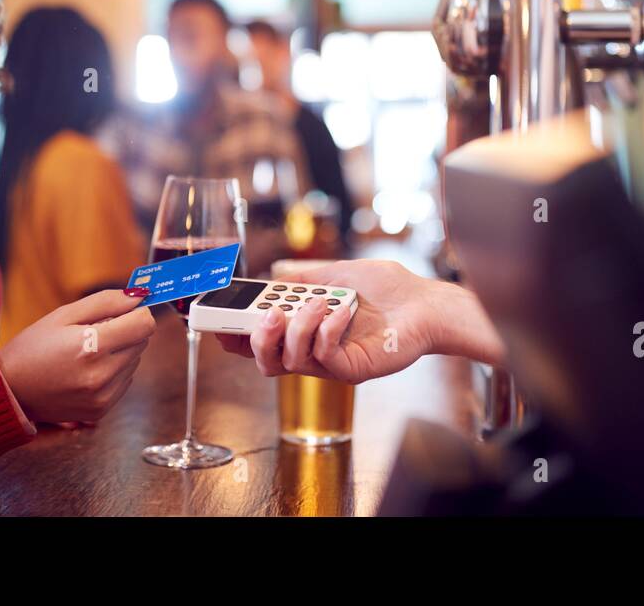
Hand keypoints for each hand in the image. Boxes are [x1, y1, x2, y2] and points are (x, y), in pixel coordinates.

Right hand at [0, 290, 155, 424]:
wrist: (8, 391)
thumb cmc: (32, 348)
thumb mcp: (63, 315)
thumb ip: (106, 302)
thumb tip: (139, 296)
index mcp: (92, 347)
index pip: (145, 324)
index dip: (136, 312)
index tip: (123, 311)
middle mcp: (101, 375)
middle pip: (142, 341)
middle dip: (125, 331)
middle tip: (93, 333)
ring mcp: (102, 397)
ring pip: (135, 361)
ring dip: (119, 353)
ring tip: (85, 354)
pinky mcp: (101, 411)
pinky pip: (125, 381)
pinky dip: (113, 372)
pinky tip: (86, 371)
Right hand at [214, 259, 458, 383]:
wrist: (426, 303)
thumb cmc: (388, 289)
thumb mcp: (338, 274)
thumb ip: (304, 277)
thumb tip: (273, 276)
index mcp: (307, 329)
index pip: (264, 339)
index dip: (236, 333)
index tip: (217, 319)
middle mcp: (314, 350)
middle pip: (266, 360)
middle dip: (256, 338)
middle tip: (267, 313)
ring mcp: (331, 362)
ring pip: (289, 361)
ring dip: (296, 327)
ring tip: (317, 302)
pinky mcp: (350, 370)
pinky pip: (322, 357)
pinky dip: (325, 331)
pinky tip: (341, 311)